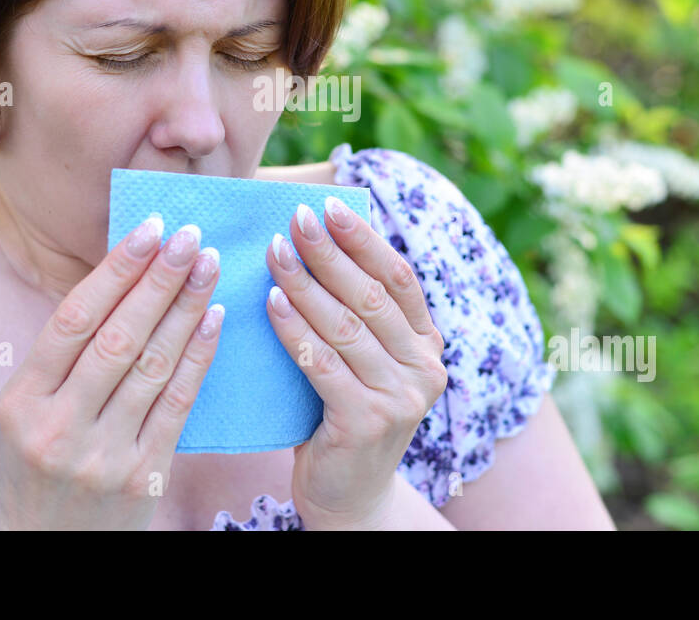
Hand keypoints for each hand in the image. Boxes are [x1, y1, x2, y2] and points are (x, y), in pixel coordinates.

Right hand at [0, 216, 223, 529]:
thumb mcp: (20, 412)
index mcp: (20, 402)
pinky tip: (214, 319)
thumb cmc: (36, 464)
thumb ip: (58, 358)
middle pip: (118, 338)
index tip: (151, 231)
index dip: (116, 270)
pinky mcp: (143, 477)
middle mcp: (58, 428)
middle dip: (159, 280)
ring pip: (154, 366)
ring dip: (186, 308)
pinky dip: (198, 356)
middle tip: (191, 236)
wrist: (51, 550)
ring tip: (210, 265)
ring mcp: (102, 455)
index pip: (73, 320)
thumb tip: (118, 277)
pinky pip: (178, 404)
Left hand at [264, 196, 447, 529]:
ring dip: (305, 284)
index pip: (398, 277)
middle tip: (294, 219)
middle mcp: (424, 367)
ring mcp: (401, 397)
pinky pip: (323, 364)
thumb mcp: (364, 360)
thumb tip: (314, 240)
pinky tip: (271, 303)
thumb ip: (356, 313)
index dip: (364, 238)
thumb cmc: (344, 411)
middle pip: (371, 295)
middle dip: (329, 252)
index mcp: (427, 343)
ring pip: (345, 326)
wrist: (348, 493)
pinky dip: (294, 330)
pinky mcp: (368, 422)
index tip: (329, 204)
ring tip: (275, 253)